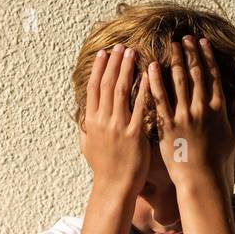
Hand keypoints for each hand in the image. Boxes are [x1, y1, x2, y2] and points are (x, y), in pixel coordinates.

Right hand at [79, 44, 151, 195]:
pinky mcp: (134, 134)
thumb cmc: (104, 168)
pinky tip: (150, 75)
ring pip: (122, 91)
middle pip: (108, 84)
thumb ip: (86, 127)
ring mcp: (118, 126)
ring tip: (133, 53)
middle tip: (121, 46)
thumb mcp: (88, 146)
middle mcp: (103, 121)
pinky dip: (144, 89)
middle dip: (114, 63)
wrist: (115, 187)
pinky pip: (140, 107)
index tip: (104, 53)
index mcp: (92, 122)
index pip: (94, 88)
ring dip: (127, 69)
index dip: (99, 69)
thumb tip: (84, 114)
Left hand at [147, 36, 234, 189]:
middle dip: (190, 53)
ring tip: (170, 46)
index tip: (202, 43)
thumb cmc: (217, 161)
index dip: (207, 57)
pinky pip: (160, 98)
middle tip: (185, 38)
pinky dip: (155, 81)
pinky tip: (151, 67)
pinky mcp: (169, 125)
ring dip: (174, 60)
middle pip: (196, 73)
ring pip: (179, 81)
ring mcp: (185, 116)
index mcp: (219, 109)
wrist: (201, 180)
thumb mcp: (234, 136)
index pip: (213, 76)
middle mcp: (203, 109)